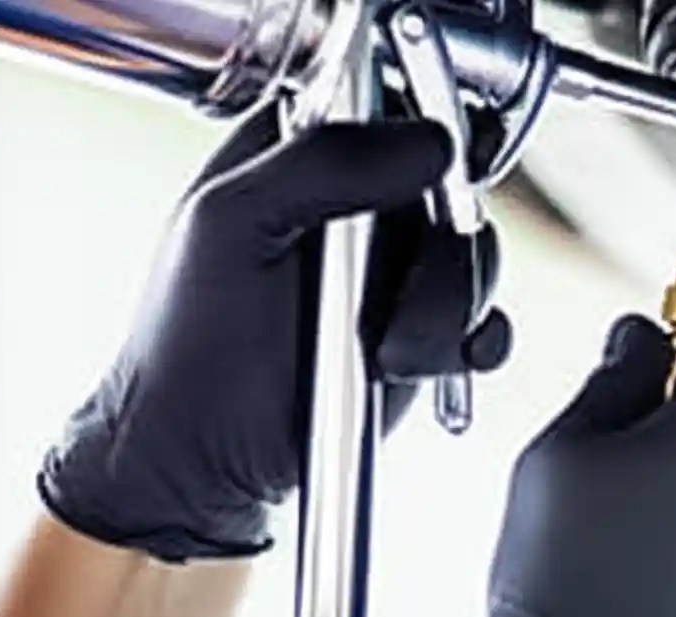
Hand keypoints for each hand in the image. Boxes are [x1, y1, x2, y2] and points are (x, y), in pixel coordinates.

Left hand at [39, 107, 510, 561]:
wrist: (203, 454)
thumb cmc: (189, 341)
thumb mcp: (229, 224)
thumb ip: (322, 165)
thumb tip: (433, 143)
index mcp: (302, 154)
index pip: (391, 103)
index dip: (423, 131)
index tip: (427, 175)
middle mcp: (357, 206)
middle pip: (453, 183)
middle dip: (438, 243)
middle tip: (392, 283)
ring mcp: (393, 272)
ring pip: (475, 256)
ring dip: (442, 308)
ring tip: (381, 347)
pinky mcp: (421, 333)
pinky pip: (485, 322)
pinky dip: (472, 343)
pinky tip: (418, 362)